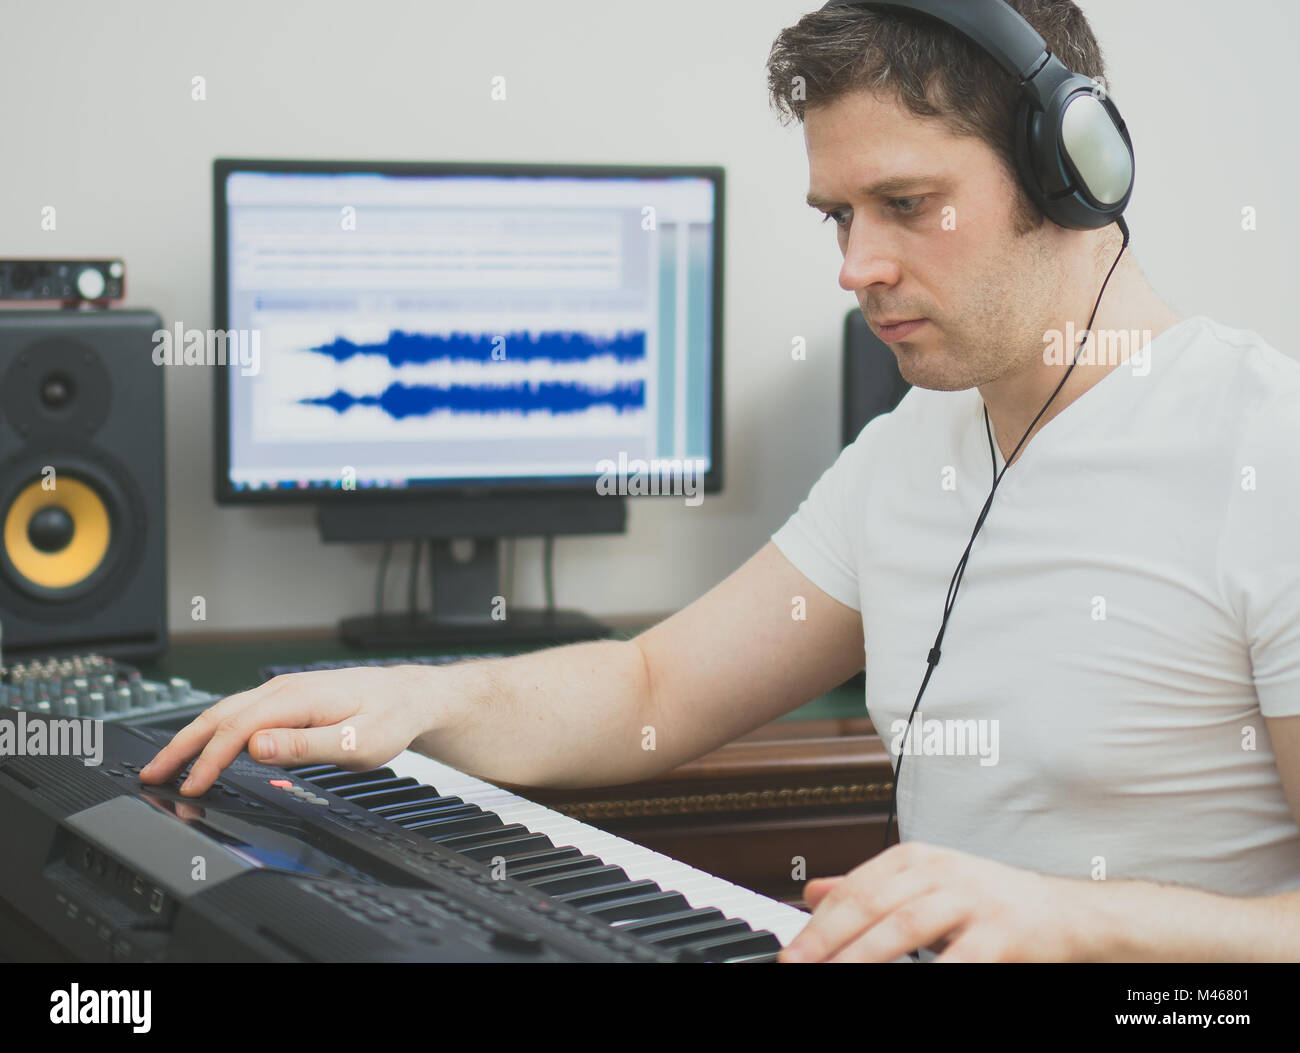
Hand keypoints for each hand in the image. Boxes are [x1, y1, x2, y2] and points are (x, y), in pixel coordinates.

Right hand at [138, 665, 433, 796]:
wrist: (409, 696)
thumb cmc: (389, 718)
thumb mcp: (356, 742)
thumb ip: (306, 746)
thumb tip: (256, 746)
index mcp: (298, 698)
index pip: (238, 729)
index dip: (209, 760)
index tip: (190, 788)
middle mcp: (284, 689)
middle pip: (219, 715)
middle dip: (181, 745)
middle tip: (151, 774)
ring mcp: (283, 692)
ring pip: (225, 712)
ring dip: (192, 738)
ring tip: (166, 765)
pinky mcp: (286, 700)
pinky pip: (239, 713)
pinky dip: (213, 731)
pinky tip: (203, 747)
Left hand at [780, 841, 1093, 961]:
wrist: (1067, 914)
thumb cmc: (990, 903)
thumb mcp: (926, 885)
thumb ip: (871, 889)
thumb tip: (812, 892)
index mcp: (915, 859)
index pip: (855, 889)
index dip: (818, 924)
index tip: (792, 954)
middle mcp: (941, 871)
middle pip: (872, 906)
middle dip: (829, 941)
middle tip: (799, 965)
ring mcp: (972, 900)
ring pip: (904, 927)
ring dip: (864, 957)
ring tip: (836, 976)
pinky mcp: (1002, 934)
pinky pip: (956, 960)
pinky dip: (930, 973)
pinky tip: (907, 987)